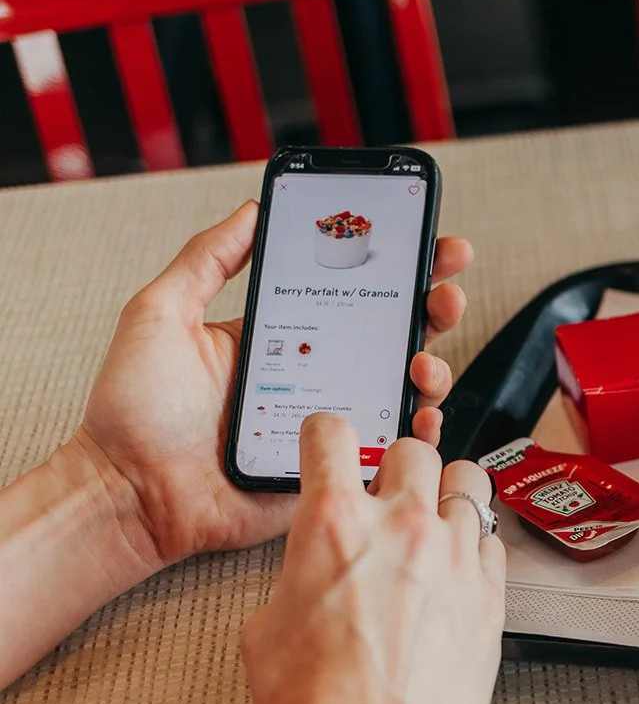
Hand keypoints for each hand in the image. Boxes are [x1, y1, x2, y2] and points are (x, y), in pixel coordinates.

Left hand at [73, 202, 471, 570]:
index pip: (354, 292)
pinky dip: (419, 434)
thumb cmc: (134, 412)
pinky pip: (392, 452)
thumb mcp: (161, 314)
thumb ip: (206, 259)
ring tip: (422, 363)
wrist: (129, 493)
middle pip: (395, 335)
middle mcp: (315, 375)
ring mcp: (330, 422)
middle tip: (445, 294)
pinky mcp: (335, 468)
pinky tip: (420, 417)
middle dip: (434, 308)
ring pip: (404, 390)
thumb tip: (252, 210)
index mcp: (283, 335)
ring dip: (431, 369)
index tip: (431, 243)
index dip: (400, 267)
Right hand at [242, 415, 503, 703]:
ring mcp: (455, 556)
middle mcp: (400, 526)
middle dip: (398, 468)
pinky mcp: (492, 592)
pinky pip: (493, 538)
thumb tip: (316, 568)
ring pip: (468, 481)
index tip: (333, 447)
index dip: (329, 437)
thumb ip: (299, 572)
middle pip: (414, 448)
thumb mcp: (267, 627)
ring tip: (433, 526)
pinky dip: (475, 545)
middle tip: (389, 498)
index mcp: (332, 523)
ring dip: (447, 497)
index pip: (333, 432)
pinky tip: (456, 573)